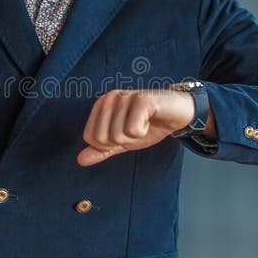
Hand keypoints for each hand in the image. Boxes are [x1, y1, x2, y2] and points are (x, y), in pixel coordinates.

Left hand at [77, 89, 194, 166]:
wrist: (177, 114)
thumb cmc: (150, 125)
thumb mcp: (123, 141)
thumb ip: (102, 150)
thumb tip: (80, 160)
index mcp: (101, 105)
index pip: (90, 137)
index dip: (108, 144)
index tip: (125, 134)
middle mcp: (110, 97)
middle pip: (101, 138)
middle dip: (121, 142)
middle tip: (136, 129)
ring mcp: (125, 97)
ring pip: (117, 135)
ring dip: (134, 137)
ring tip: (144, 123)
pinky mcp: (142, 99)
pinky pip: (133, 129)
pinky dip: (144, 131)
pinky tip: (150, 120)